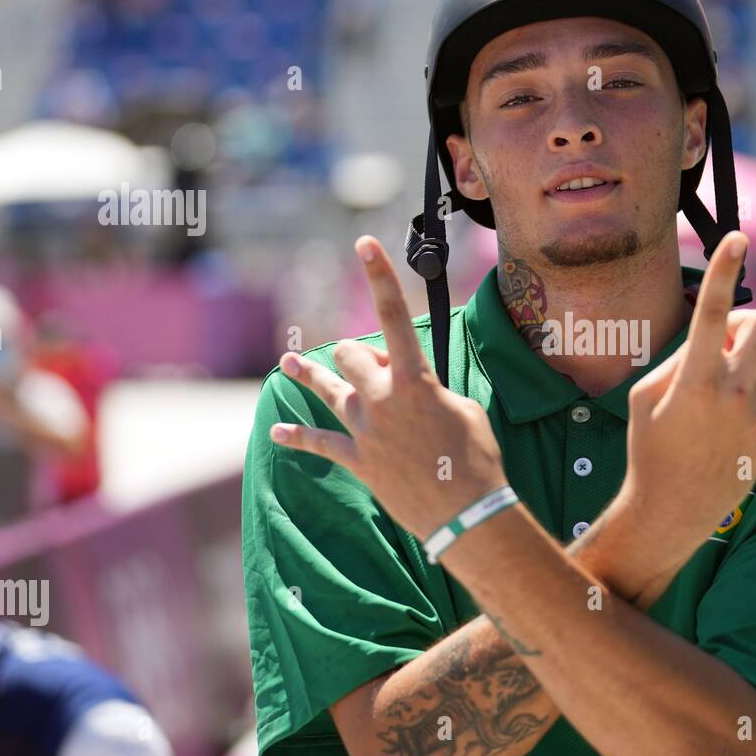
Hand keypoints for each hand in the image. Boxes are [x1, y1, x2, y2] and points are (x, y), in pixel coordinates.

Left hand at [269, 236, 507, 541]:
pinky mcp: (357, 460)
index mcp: (414, 380)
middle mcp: (381, 399)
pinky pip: (318, 443)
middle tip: (378, 368)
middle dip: (359, 353)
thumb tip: (414, 386)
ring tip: (288, 362)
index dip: (378, 275)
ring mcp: (364, 430)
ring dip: (309, 374)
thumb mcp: (464, 409)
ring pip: (327, 390)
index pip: (393, 316)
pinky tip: (277, 430)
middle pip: (352, 355)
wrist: (466, 513)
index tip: (363, 242)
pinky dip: (296, 437)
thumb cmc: (478, 458)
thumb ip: (434, 388)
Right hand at [608, 231, 755, 598]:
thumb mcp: (646, 396)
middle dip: (750, 317)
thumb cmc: (649, 449)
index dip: (725, 271)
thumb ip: (678, 358)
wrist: (669, 509)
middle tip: (727, 341)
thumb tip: (711, 333)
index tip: (738, 237)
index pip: (714, 313)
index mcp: (695, 377)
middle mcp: (733, 389)